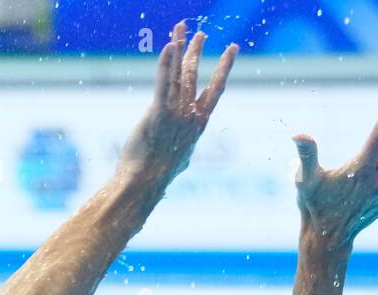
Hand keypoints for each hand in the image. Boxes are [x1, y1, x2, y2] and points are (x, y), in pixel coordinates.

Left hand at [117, 21, 236, 184]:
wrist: (146, 183)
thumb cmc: (159, 175)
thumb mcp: (179, 159)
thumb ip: (184, 147)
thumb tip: (184, 153)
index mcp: (199, 123)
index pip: (216, 88)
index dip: (224, 67)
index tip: (232, 49)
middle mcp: (191, 115)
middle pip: (196, 75)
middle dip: (198, 51)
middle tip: (201, 34)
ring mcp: (176, 114)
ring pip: (180, 74)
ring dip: (180, 47)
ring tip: (181, 28)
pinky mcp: (158, 114)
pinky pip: (163, 84)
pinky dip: (166, 64)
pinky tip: (169, 45)